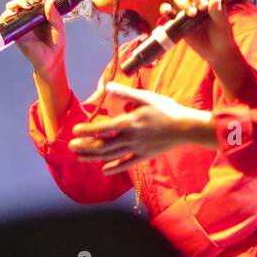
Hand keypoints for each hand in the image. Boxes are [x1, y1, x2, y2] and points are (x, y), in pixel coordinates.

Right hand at [0, 0, 65, 78]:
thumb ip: (54, 14)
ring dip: (17, 1)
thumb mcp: (58, 27)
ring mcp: (21, 21)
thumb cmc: (55, 43)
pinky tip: (15, 13)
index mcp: (41, 10)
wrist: (50, 59)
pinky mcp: (15, 30)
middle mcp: (30, 14)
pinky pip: (6, 19)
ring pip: (13, 5)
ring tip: (26, 6)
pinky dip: (7, 14)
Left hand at [69, 82, 215, 172]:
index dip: (87, 131)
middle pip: (102, 145)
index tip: (75, 131)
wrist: (185, 128)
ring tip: (80, 157)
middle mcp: (129, 138)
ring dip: (94, 157)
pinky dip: (113, 168)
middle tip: (71, 146)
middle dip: (85, 146)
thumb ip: (125, 93)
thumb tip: (107, 86)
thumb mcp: (145, 97)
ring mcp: (136, 149)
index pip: (102, 129)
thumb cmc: (166, 109)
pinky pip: (125, 164)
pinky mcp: (143, 156)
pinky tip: (103, 171)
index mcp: (128, 123)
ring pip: (110, 156)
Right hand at [160, 0, 238, 71]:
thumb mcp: (222, 24)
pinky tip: (168, 11)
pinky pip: (168, 11)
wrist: (215, 52)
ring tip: (192, 14)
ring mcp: (187, 8)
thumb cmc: (223, 35)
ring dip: (183, 2)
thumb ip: (218, 11)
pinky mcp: (177, 20)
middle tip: (202, 5)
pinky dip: (165, 9)